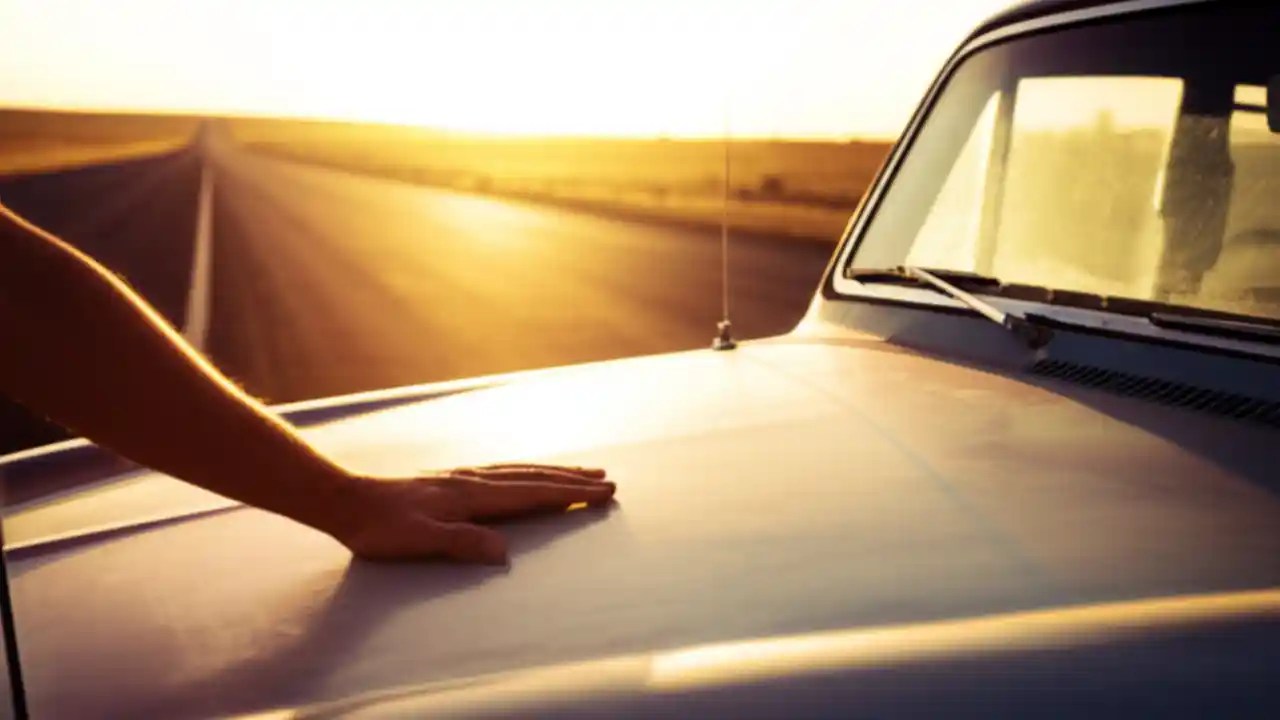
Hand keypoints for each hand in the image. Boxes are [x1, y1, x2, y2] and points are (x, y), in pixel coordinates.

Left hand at [327, 464, 614, 562]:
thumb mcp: (418, 541)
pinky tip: (527, 472)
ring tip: (582, 471)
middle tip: (607, 481)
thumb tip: (503, 553)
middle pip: (533, 477)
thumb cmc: (381, 526)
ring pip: (520, 470)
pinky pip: (503, 470)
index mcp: (472, 496)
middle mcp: (473, 480)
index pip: (531, 494)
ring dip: (553, 471)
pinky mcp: (453, 480)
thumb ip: (462, 543)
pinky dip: (527, 470)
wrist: (347, 499)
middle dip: (572, 480)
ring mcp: (464, 477)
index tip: (602, 493)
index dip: (568, 494)